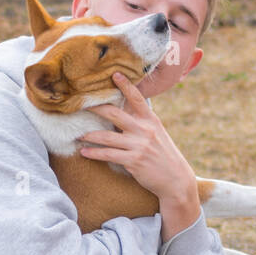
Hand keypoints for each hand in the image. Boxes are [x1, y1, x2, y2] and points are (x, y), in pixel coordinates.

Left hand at [77, 72, 199, 240]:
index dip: (126, 85)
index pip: (137, 98)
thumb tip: (123, 113)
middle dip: (95, 108)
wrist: (176, 180)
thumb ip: (142, 123)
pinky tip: (84, 152)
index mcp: (150, 120)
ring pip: (107, 136)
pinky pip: (108, 155)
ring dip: (90, 135)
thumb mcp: (157, 135)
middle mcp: (144, 130)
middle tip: (80, 104)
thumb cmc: (164, 156)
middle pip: (114, 113)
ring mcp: (138, 145)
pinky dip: (94, 154)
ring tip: (79, 135)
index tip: (114, 74)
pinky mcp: (133, 161)